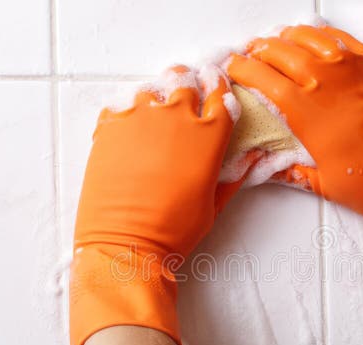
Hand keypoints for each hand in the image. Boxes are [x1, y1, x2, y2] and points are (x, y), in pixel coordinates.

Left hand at [69, 65, 238, 344]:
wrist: (126, 244)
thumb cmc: (174, 231)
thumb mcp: (213, 205)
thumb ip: (233, 176)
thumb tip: (252, 158)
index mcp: (208, 135)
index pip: (220, 95)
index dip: (219, 89)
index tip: (215, 88)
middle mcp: (176, 117)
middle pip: (185, 82)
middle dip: (187, 87)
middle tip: (183, 100)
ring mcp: (140, 118)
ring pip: (151, 90)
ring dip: (155, 100)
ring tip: (152, 118)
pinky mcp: (110, 126)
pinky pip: (120, 106)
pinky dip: (125, 114)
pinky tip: (127, 132)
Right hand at [228, 25, 362, 287]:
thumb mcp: (320, 183)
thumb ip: (288, 170)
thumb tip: (264, 165)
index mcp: (308, 113)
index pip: (263, 77)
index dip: (242, 68)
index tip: (231, 68)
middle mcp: (327, 84)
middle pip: (281, 51)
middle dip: (259, 49)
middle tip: (248, 53)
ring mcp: (352, 73)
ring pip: (309, 38)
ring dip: (288, 37)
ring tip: (275, 41)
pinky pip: (341, 40)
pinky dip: (322, 34)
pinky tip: (312, 37)